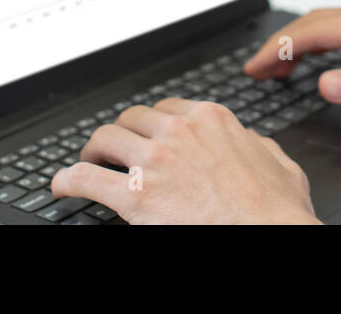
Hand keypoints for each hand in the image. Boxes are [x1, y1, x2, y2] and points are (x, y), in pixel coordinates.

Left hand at [50, 97, 319, 223]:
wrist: (271, 235)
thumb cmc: (277, 211)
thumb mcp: (279, 164)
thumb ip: (259, 146)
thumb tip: (252, 143)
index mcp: (211, 120)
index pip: (166, 107)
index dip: (150, 122)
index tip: (144, 132)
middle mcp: (179, 132)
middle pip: (131, 118)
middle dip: (120, 133)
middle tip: (113, 149)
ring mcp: (155, 161)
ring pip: (104, 139)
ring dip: (92, 151)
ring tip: (87, 163)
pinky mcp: (135, 195)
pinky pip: (85, 179)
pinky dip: (66, 181)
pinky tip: (61, 187)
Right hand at [244, 2, 340, 119]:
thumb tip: (326, 83)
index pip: (316, 31)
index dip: (278, 49)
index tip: (253, 67)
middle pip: (319, 20)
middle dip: (280, 42)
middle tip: (255, 68)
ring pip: (335, 20)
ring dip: (301, 38)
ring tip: (279, 63)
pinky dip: (325, 38)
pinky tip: (326, 54)